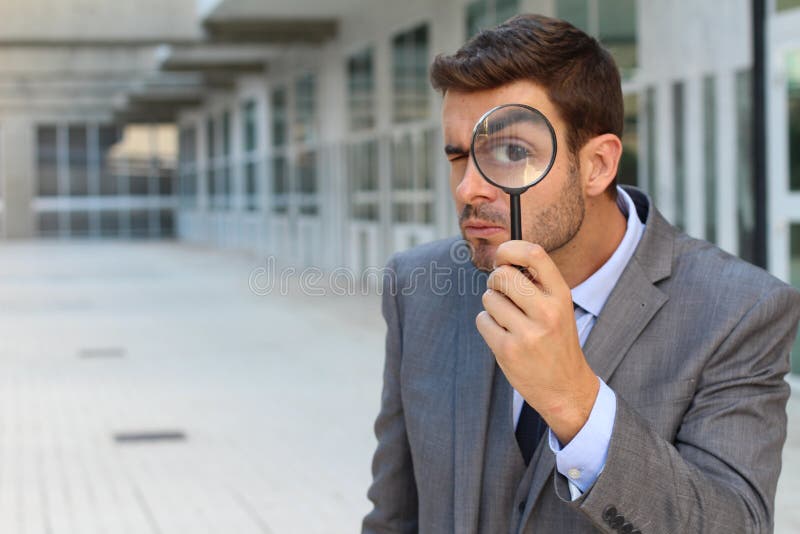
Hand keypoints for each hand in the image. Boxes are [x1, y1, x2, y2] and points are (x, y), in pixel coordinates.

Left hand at [476, 241, 599, 444]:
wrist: (565, 387)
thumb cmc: (556, 341)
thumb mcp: (559, 308)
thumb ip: (536, 284)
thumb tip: (501, 259)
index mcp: (561, 296)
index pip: (535, 254)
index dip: (511, 248)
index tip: (502, 255)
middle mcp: (547, 312)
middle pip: (502, 275)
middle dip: (495, 280)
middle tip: (501, 291)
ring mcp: (527, 333)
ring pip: (489, 298)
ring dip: (492, 305)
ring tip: (508, 320)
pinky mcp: (508, 350)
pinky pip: (482, 320)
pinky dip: (487, 324)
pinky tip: (503, 335)